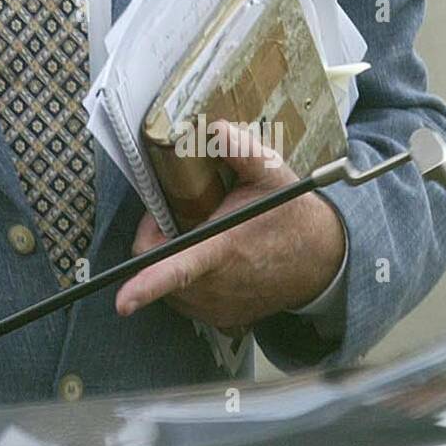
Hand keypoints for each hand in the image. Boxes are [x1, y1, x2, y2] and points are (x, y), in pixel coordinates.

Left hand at [117, 119, 345, 330]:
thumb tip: (213, 127)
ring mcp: (217, 307)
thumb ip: (240, 148)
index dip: (145, 286)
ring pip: (167, 283)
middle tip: (180, 213)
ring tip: (200, 235)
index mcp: (222, 249)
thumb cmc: (292, 215)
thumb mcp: (271, 173)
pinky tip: (210, 258)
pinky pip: (184, 299)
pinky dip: (187, 279)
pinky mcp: (219, 318)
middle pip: (156, 263)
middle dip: (158, 236)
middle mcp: (216, 286)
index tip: (123, 301)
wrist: (321, 261)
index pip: (177, 269)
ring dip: (171, 258)